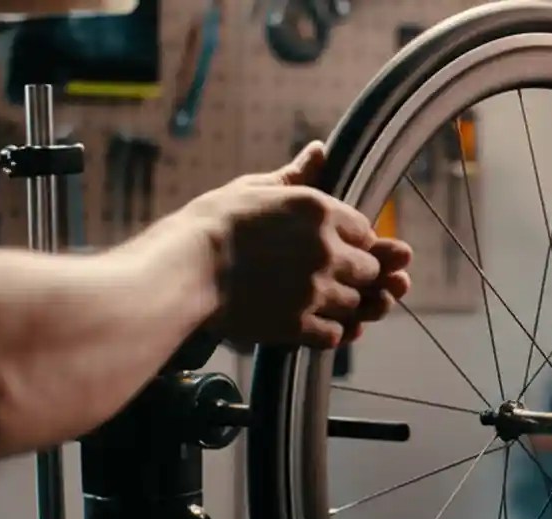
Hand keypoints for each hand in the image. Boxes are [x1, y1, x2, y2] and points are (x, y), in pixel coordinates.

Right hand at [182, 141, 411, 347]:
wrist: (182, 268)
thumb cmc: (213, 223)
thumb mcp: (255, 188)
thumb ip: (296, 175)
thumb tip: (320, 150)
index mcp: (320, 211)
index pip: (364, 230)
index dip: (351, 240)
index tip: (333, 245)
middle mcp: (326, 250)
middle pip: (368, 269)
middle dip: (354, 273)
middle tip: (324, 274)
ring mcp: (315, 290)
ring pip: (355, 303)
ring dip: (341, 303)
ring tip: (311, 296)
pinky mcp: (298, 324)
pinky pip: (335, 334)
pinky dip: (327, 331)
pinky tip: (308, 321)